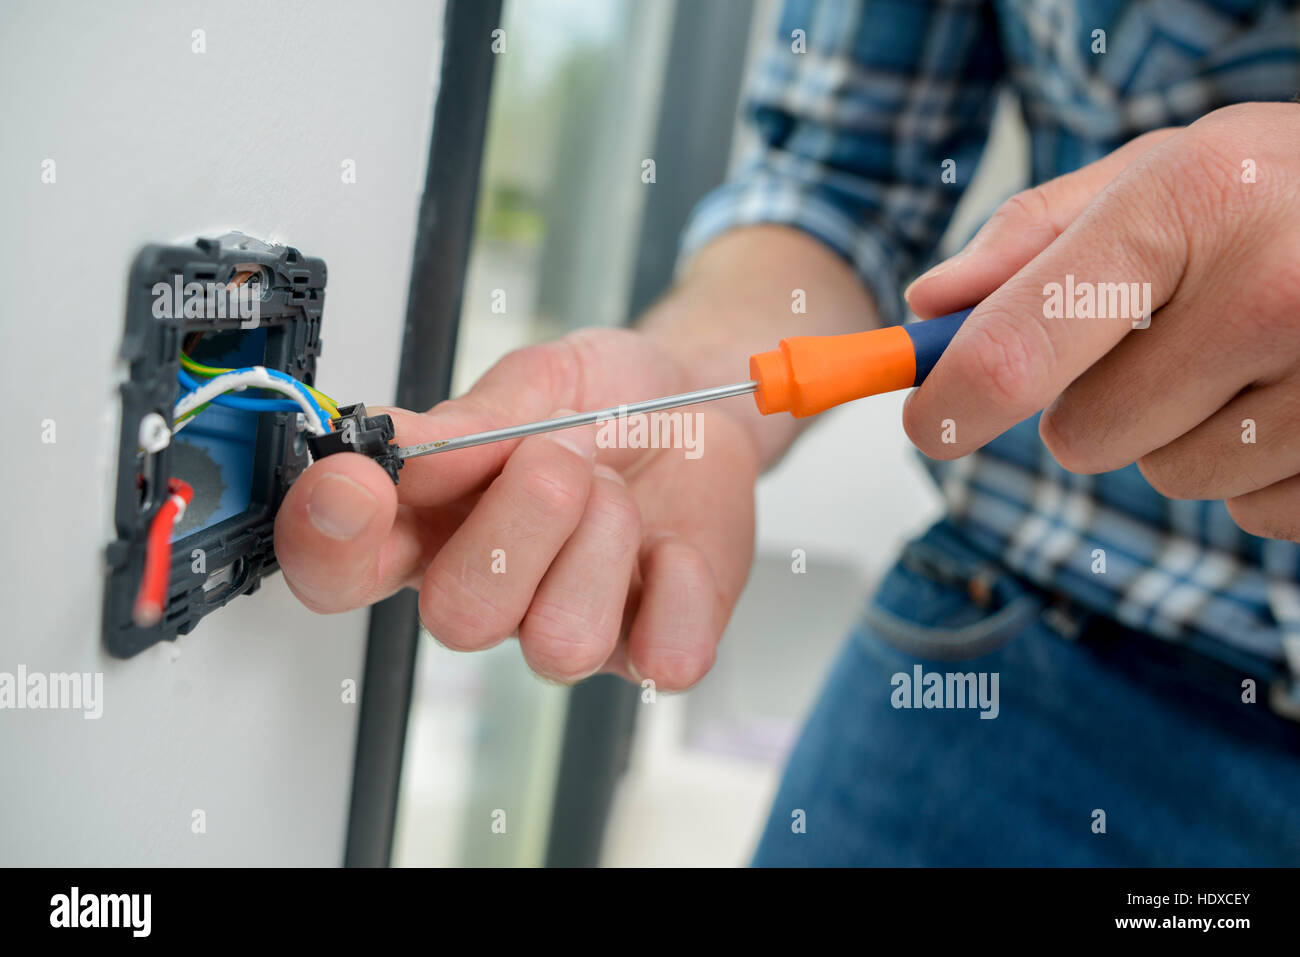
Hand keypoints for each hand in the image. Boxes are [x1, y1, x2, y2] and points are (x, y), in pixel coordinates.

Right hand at [274, 326, 758, 688]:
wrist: (704, 404)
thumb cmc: (611, 398)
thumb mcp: (537, 380)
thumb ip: (470, 421)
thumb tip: (406, 452)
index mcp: (430, 525)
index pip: (339, 570)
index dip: (328, 543)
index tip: (356, 483)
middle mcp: (489, 590)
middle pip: (457, 619)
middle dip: (521, 519)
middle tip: (562, 451)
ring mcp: (567, 627)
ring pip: (561, 644)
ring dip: (603, 542)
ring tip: (618, 492)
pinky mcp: (650, 649)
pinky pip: (665, 656)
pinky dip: (681, 587)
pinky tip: (672, 546)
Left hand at [903, 102, 1299, 540]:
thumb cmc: (1278, 193)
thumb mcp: (1166, 173)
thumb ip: (1038, 234)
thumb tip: (930, 305)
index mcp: (1193, 204)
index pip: (1020, 346)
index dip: (953, 400)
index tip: (927, 422)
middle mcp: (1271, 292)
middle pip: (1085, 435)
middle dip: (1102, 398)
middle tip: (1171, 335)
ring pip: (1172, 477)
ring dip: (1186, 432)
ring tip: (1256, 352)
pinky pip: (1253, 512)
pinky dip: (1260, 468)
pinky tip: (1299, 393)